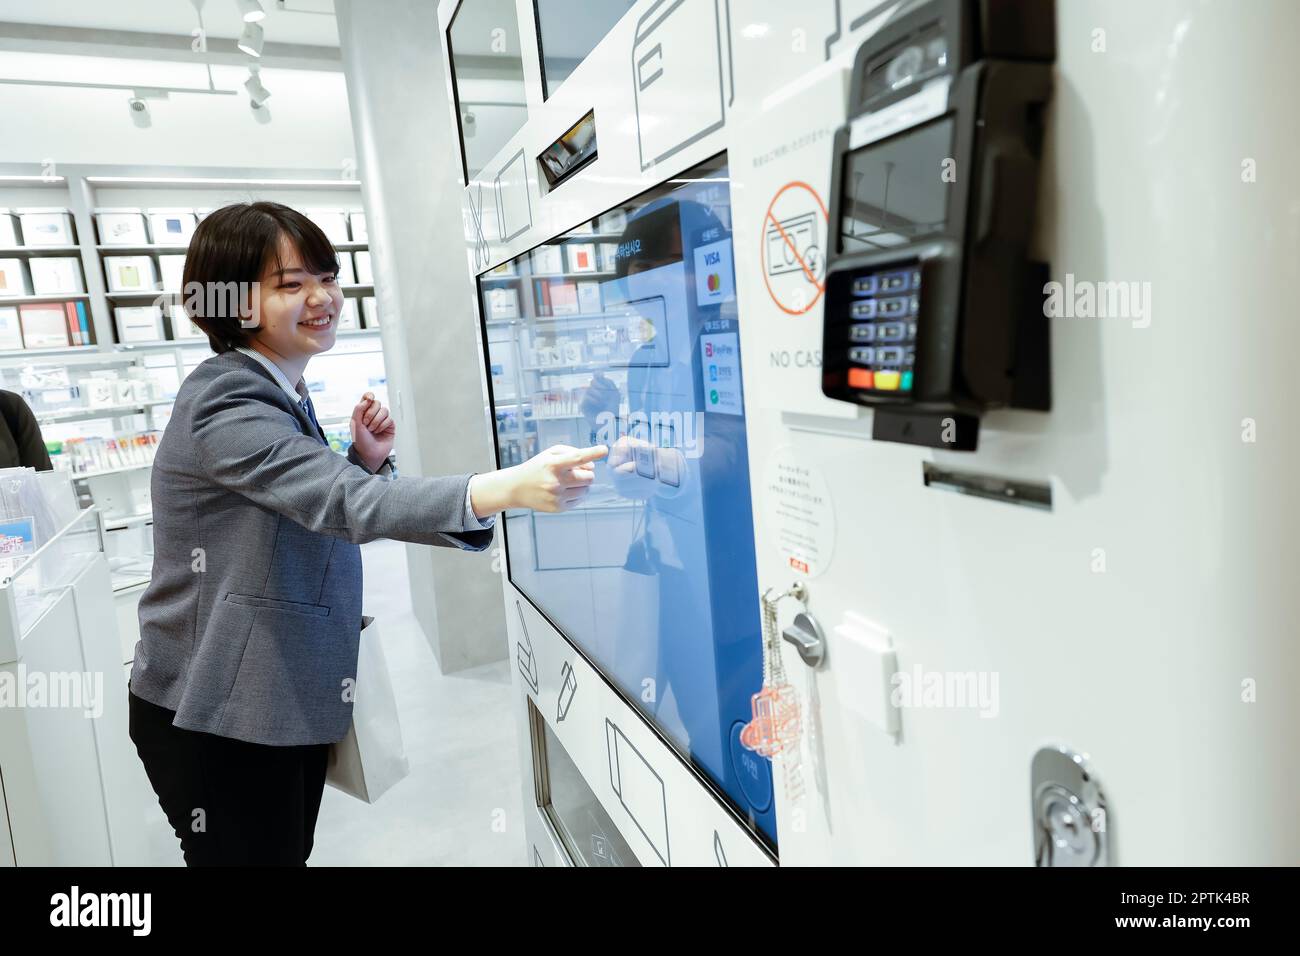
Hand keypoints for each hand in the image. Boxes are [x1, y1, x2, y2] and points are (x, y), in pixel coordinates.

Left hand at [349, 392, 394, 472]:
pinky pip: (389, 419)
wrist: (369, 454)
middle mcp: (373, 414)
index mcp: (363, 412)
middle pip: (377, 403)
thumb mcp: (355, 424)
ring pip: (384, 410)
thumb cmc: (360, 441)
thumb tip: (368, 398)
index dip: (369, 396)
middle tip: (366, 424)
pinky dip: (383, 425)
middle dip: (371, 413)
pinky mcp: (390, 426)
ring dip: (377, 421)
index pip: (367, 398)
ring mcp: (382, 420)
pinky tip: (378, 432)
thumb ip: (359, 409)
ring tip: (372, 430)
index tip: (369, 398)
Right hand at [469, 444, 607, 515]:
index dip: (592, 453)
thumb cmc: (537, 468)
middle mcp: (555, 481)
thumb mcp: (550, 453)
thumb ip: (572, 452)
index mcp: (553, 465)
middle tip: (577, 472)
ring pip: (586, 489)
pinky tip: (566, 490)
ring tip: (569, 481)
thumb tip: (592, 465)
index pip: (577, 458)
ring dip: (583, 484)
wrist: (517, 488)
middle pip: (589, 477)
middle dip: (587, 473)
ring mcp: (557, 496)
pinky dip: (578, 494)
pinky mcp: (558, 508)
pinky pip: (580, 500)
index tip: (604, 450)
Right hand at [580, 372, 620, 426]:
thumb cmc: (613, 408)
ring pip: (589, 388)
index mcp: (601, 389)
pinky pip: (586, 396)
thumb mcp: (614, 392)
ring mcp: (588, 399)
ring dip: (599, 394)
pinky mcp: (583, 405)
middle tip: (606, 395)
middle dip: (601, 387)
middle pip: (593, 381)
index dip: (602, 379)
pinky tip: (598, 404)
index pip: (598, 378)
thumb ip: (607, 381)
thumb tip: (596, 371)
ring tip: (603, 401)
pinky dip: (594, 399)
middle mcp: (593, 393)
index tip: (607, 385)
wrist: (609, 422)